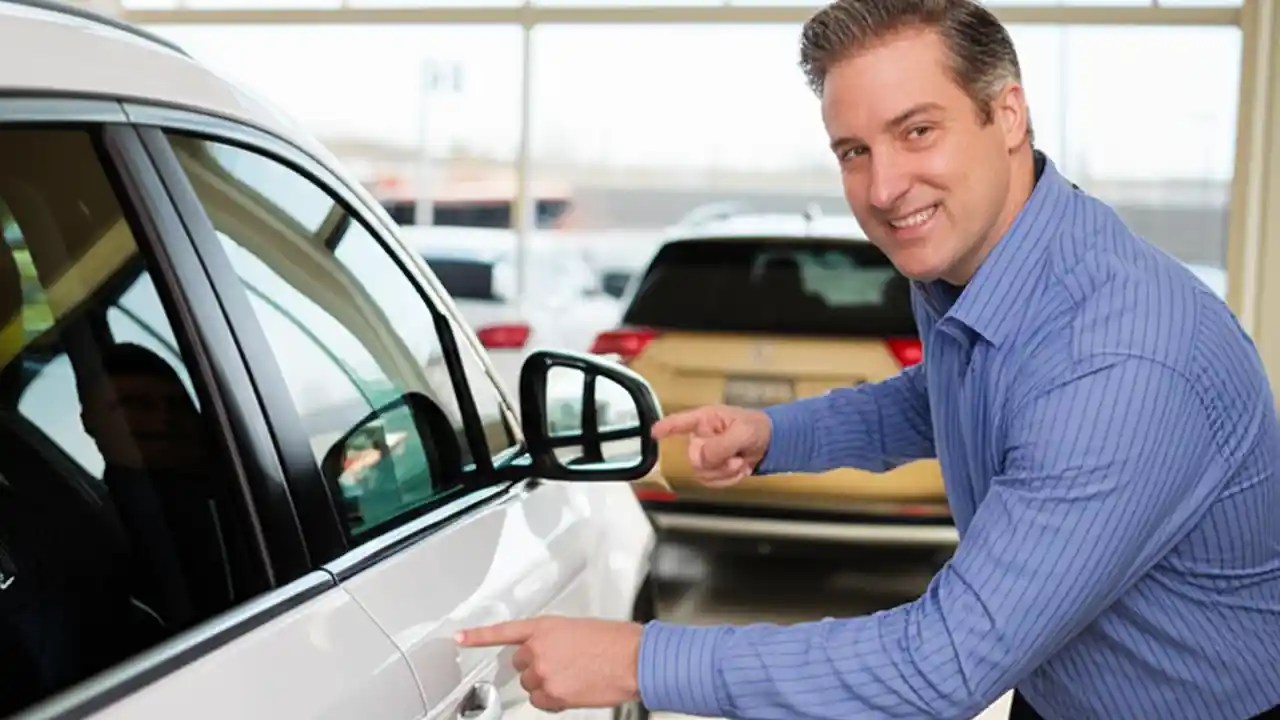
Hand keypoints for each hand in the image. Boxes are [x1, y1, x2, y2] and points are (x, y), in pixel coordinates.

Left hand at [456, 616, 643, 711]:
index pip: (503, 631)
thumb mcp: (577, 629)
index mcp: (544, 627)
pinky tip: (574, 689)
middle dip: (537, 666)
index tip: (459, 638)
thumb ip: (553, 639)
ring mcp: (543, 673)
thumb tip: (548, 654)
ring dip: (546, 683)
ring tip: (574, 676)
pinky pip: (542, 702)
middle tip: (564, 664)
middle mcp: (538, 649)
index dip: (478, 636)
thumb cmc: (614, 641)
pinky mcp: (552, 694)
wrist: (632, 658)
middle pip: (521, 664)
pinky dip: (553, 700)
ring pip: (531, 684)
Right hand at [651, 404, 770, 487]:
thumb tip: (701, 458)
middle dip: (716, 462)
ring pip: (702, 473)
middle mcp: (700, 437)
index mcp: (705, 420)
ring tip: (738, 462)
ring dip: (724, 472)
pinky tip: (738, 470)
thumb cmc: (756, 428)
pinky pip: (711, 481)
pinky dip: (728, 480)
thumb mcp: (743, 432)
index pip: (679, 422)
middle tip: (734, 458)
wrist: (770, 444)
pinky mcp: (712, 469)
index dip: (665, 428)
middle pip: (693, 458)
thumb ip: (720, 445)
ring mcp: (706, 454)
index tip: (653, 433)